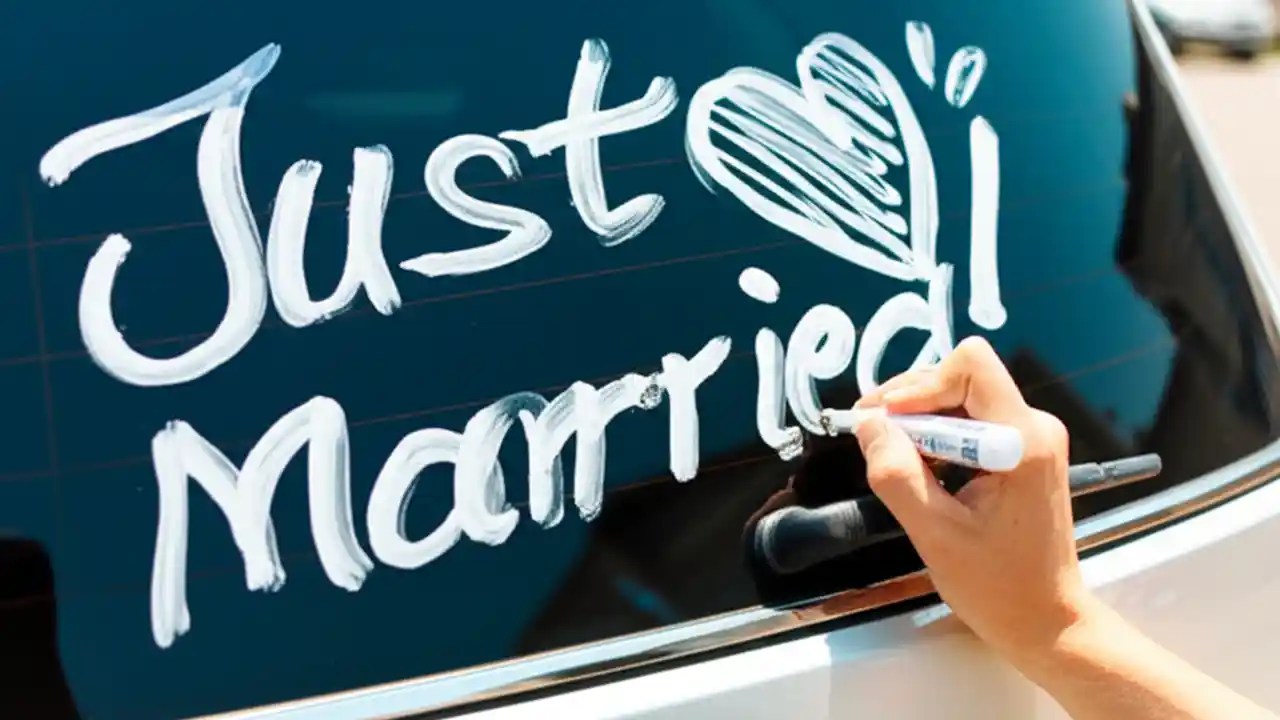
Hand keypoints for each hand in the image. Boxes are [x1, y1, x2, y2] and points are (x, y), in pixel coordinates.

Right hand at [854, 336, 1091, 665]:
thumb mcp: (935, 534)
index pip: (970, 367)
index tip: (886, 419)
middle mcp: (1034, 427)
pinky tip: (918, 465)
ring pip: (961, 396)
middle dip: (911, 401)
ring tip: (890, 453)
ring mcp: (1031, 438)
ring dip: (920, 419)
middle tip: (871, 434)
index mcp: (1024, 441)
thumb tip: (868, 424)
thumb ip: (897, 474)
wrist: (1046, 620)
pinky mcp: (1022, 452)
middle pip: (961, 377)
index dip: (920, 384)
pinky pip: (970, 420)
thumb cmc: (999, 587)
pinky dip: (936, 434)